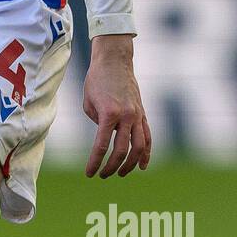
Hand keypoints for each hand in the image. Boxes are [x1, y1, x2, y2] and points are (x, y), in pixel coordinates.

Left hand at [82, 34, 151, 177]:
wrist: (115, 61)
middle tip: (103, 175)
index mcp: (109, 114)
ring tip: (121, 173)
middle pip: (122, 150)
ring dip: (131, 164)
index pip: (102, 145)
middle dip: (112, 166)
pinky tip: (143, 166)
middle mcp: (126, 116)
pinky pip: (148, 137)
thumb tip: (107, 136)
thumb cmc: (96, 80)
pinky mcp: (143, 113)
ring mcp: (137, 115)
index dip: (95, 162)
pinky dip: (147, 153)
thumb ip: (97, 122)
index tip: (90, 173)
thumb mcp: (88, 103)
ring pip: (140, 147)